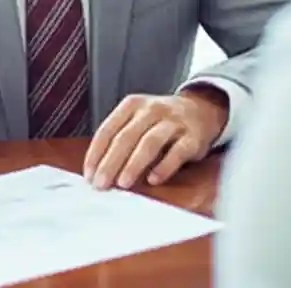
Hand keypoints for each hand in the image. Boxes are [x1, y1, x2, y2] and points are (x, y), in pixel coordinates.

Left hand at [83, 88, 228, 189]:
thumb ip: (120, 138)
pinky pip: (177, 152)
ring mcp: (173, 122)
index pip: (108, 129)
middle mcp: (151, 109)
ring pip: (150, 142)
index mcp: (132, 105)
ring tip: (123, 183)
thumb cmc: (160, 121)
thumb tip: (97, 171)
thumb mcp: (138, 119)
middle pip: (126, 137)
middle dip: (111, 162)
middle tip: (101, 184)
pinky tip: (153, 180)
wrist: (201, 109)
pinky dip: (164, 167)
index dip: (96, 153)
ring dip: (133, 164)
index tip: (89, 175)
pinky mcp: (192, 137)